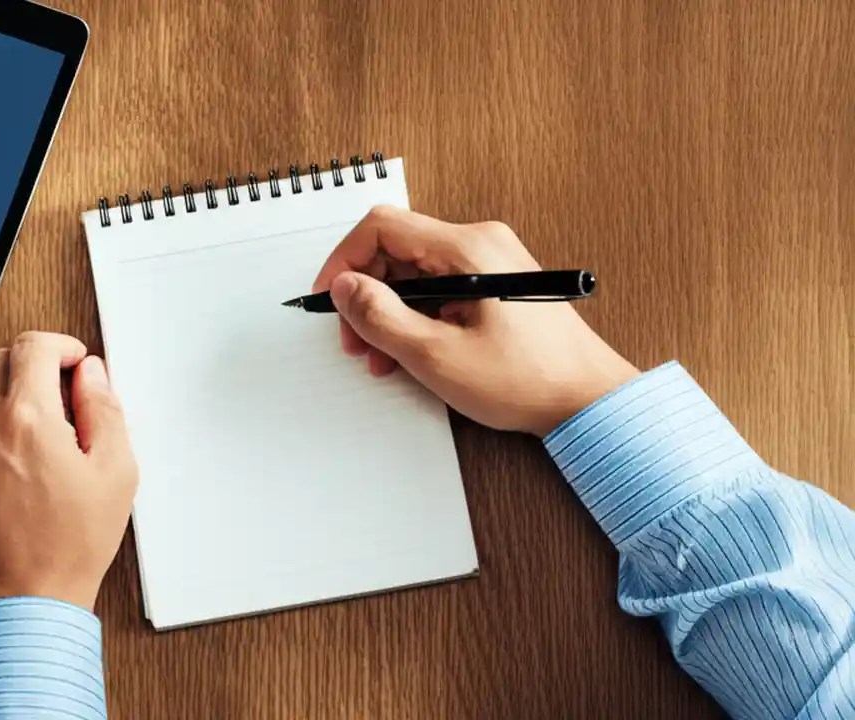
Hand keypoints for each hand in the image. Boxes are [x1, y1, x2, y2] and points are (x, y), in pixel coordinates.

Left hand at [0, 331, 137, 610]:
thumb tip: (91, 375)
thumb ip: (104, 408)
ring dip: (3, 395)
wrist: (21, 601)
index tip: (72, 361)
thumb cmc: (68, 546)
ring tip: (32, 434)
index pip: (35, 345)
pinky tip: (5, 462)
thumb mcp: (115, 471)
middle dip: (32, 366)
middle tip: (57, 396)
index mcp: (27, 416)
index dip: (61, 346)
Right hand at [313, 206, 638, 435]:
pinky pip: (438, 288)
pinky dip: (415, 316)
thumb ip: (383, 317)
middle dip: (365, 295)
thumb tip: (346, 288)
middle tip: (355, 340)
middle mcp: (480, 244)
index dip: (345, 260)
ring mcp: (489, 263)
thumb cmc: (531, 379)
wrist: (587, 399)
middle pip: (396, 250)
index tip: (330, 296)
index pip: (383, 227)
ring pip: (414, 274)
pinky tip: (409, 352)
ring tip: (381, 356)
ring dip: (388, 312)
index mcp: (469, 249)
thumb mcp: (438, 356)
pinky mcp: (493, 284)